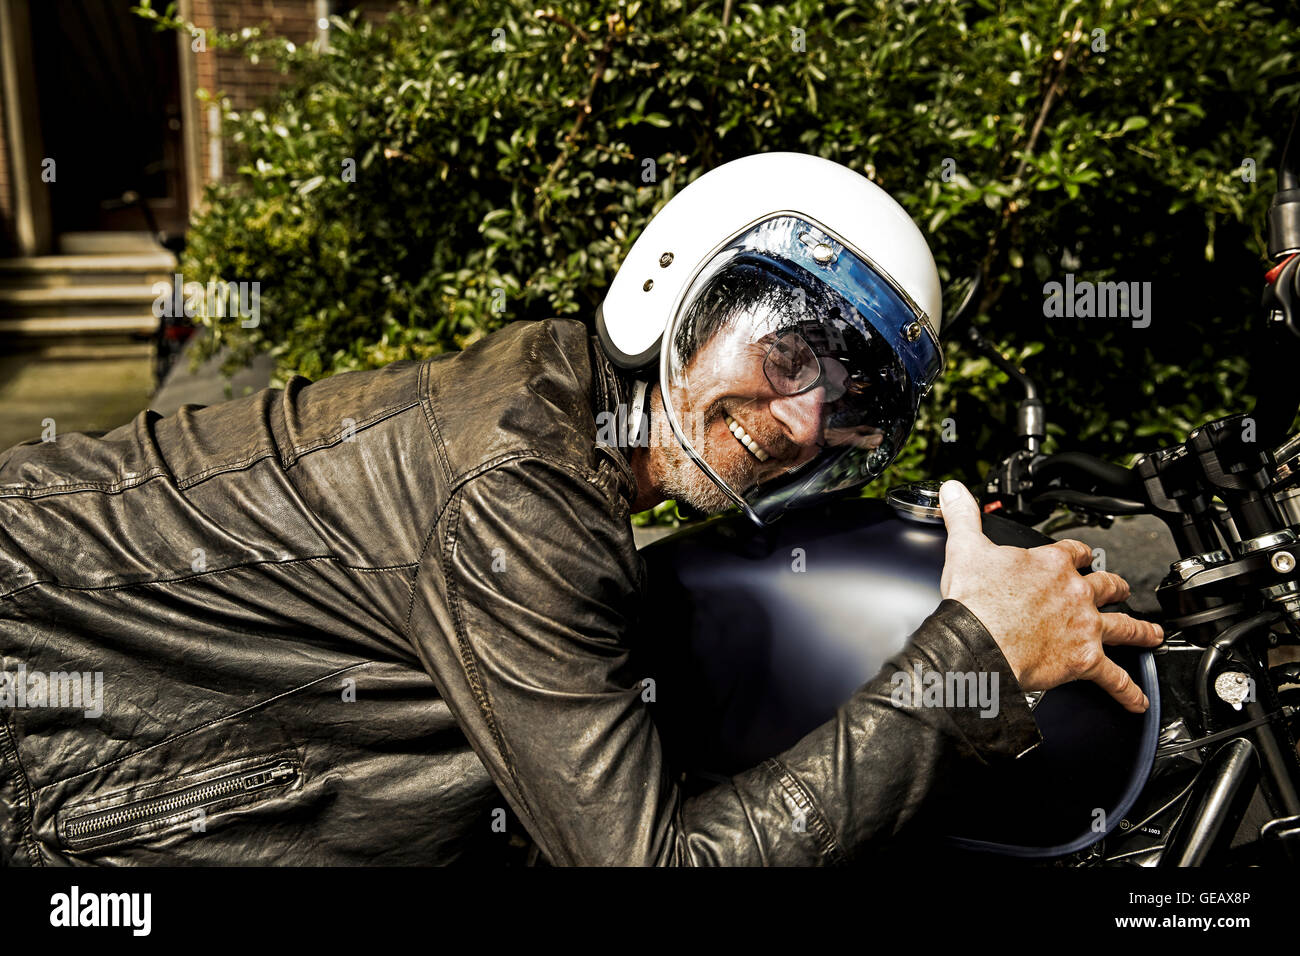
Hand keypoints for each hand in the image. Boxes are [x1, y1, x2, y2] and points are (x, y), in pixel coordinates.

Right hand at [937, 480, 1163, 712]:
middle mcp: (1075, 593)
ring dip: (1140, 632)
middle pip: (1106, 586)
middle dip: (1115, 589)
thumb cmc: (975, 601)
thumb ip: (963, 517)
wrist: (980, 642)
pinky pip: (1114, 678)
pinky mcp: (1084, 660)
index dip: (1079, 555)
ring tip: (1152, 635)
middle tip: (1120, 591)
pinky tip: (1137, 699)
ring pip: (1123, 627)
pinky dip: (1127, 690)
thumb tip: (952, 490)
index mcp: (1050, 565)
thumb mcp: (966, 548)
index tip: (1080, 557)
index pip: (1073, 553)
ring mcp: (1084, 627)